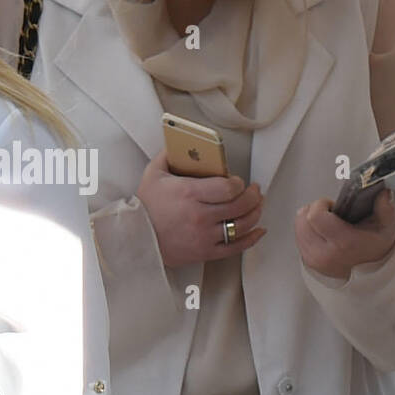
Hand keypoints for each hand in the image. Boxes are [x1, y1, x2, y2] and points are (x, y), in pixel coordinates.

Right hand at [135, 148, 265, 267]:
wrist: (135, 238)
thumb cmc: (145, 207)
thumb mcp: (153, 174)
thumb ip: (170, 155)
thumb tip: (183, 143)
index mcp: (189, 193)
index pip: (229, 188)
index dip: (239, 183)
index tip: (237, 181)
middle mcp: (200, 216)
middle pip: (240, 205)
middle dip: (253, 196)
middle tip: (255, 190)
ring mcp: (204, 236)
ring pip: (242, 225)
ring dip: (256, 213)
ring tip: (258, 205)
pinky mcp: (205, 252)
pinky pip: (236, 247)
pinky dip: (252, 239)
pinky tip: (259, 230)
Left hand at [294, 187, 394, 280]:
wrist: (369, 274)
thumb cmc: (375, 248)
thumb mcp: (386, 227)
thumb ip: (385, 208)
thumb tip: (382, 193)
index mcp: (344, 243)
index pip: (315, 216)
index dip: (321, 205)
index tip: (331, 205)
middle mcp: (325, 254)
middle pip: (302, 219)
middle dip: (314, 209)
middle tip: (328, 212)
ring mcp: (314, 260)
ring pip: (298, 227)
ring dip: (308, 219)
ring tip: (325, 221)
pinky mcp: (308, 262)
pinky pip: (298, 237)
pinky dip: (306, 230)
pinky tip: (321, 232)